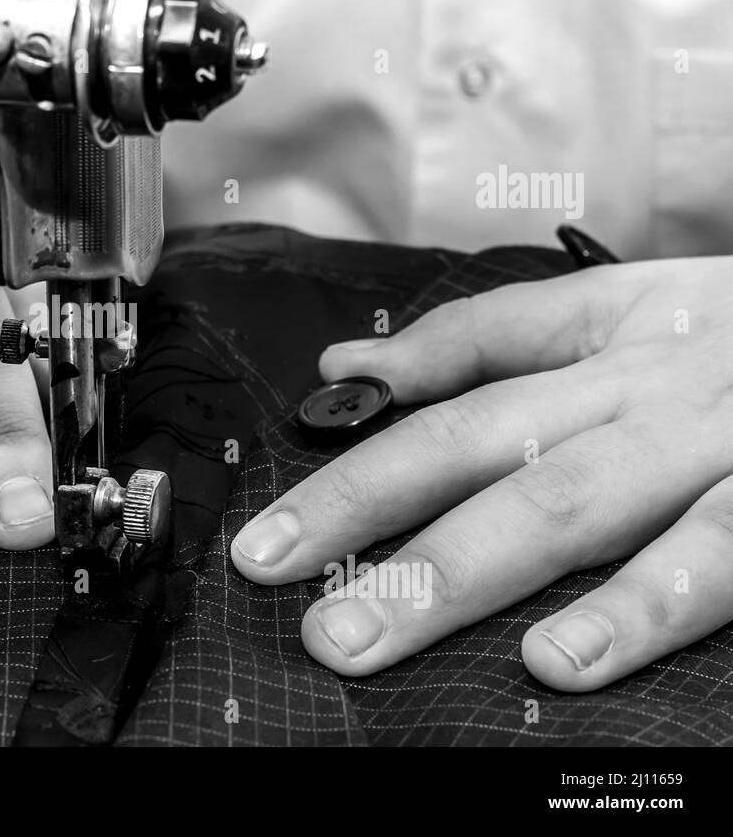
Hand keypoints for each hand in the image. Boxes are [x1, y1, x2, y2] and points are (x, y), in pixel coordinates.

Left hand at [231, 258, 732, 690]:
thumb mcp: (639, 302)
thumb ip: (494, 333)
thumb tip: (352, 364)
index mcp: (616, 329)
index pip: (460, 367)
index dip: (357, 435)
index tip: (274, 518)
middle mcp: (653, 382)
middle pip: (481, 441)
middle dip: (367, 512)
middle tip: (276, 577)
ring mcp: (723, 448)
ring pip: (570, 505)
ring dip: (458, 572)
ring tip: (368, 632)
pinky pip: (712, 562)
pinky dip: (635, 611)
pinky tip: (559, 660)